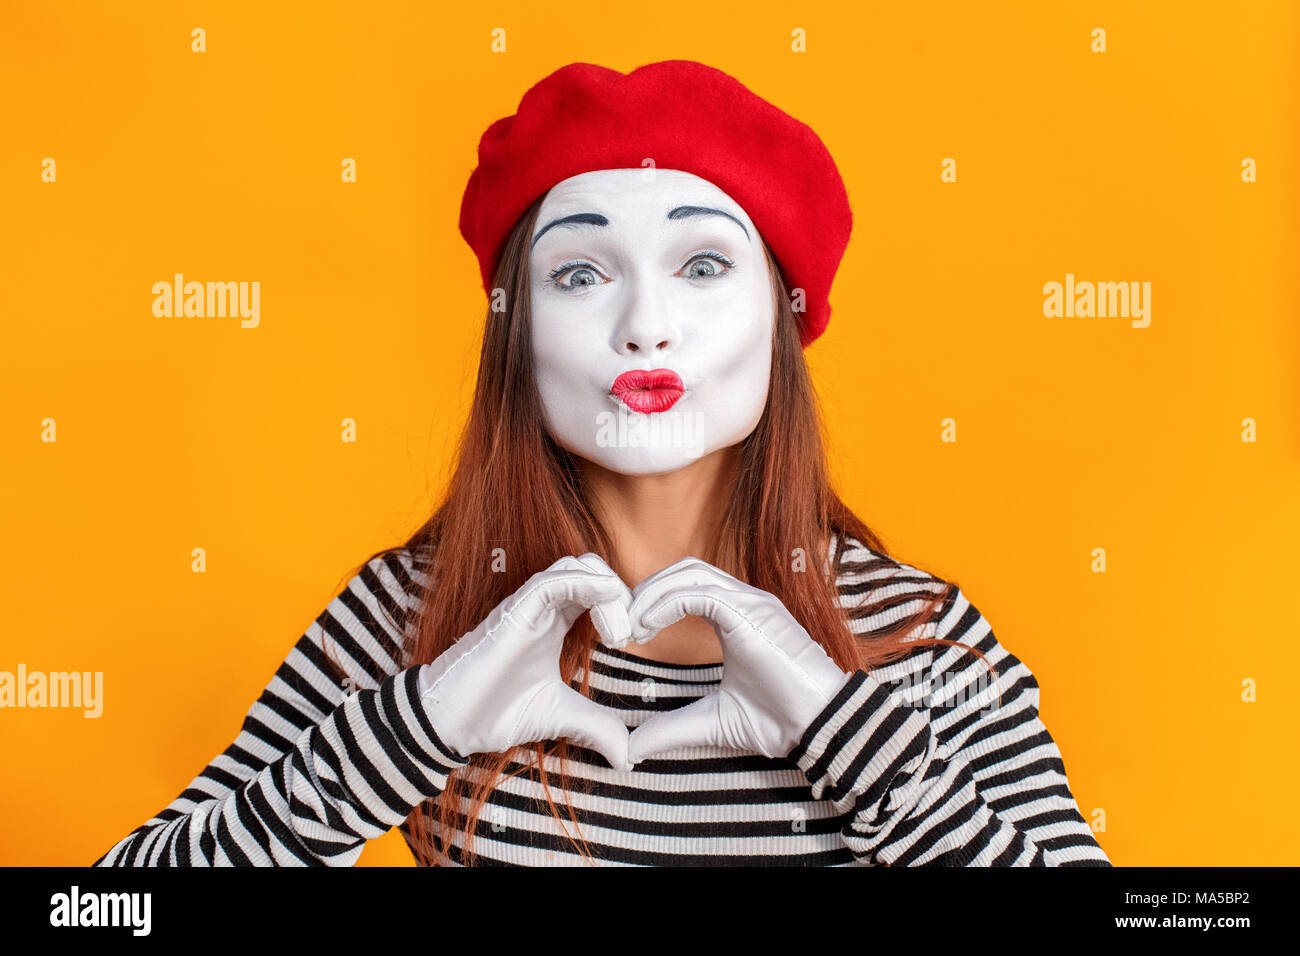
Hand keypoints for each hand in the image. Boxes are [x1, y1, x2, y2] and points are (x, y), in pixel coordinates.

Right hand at [417, 553, 636, 771]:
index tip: (638, 638)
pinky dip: (583, 584)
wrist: (451, 723)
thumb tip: (628, 756)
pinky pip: (551, 582)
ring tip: (617, 632)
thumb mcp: (561, 718)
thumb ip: (596, 727)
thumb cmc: (496, 711)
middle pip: (590, 569)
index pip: (596, 590)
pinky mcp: (513, 613)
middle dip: (620, 593)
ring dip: (606, 588)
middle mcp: (543, 608)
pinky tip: (603, 604)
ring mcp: (527, 607)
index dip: (622, 604)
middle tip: (630, 634)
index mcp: (555, 623)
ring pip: (574, 566)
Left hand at [620, 558, 853, 763]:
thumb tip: (631, 748)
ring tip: (630, 626)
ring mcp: (751, 602)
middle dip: (646, 591)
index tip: (628, 633)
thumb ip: (672, 728)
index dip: (652, 601)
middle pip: (683, 571)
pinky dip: (667, 603)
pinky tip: (647, 627)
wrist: (820, 728)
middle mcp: (744, 600)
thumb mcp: (712, 723)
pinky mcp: (752, 612)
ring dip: (651, 594)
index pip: (686, 586)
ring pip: (689, 574)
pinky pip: (701, 592)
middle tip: (620, 625)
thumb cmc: (779, 721)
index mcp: (737, 616)